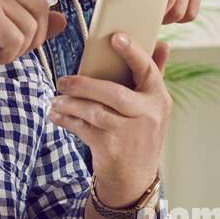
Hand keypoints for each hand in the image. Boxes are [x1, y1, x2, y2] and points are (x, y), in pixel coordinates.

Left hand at [47, 32, 170, 204]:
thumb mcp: (153, 108)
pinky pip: (83, 128)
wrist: (134, 180)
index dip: (133, 53)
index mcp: (159, 99)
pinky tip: (56, 115)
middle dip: (84, 84)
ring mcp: (129, 133)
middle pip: (113, 92)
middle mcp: (148, 115)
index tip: (116, 37)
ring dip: (70, 104)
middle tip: (62, 80)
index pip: (148, 71)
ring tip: (56, 100)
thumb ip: (155, 75)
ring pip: (94, 111)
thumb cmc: (140, 135)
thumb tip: (163, 44)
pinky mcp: (111, 149)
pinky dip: (66, 120)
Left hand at [139, 0, 201, 24]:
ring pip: (183, 13)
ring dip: (169, 20)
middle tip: (147, 21)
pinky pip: (191, 14)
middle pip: (175, 10)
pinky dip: (181, 19)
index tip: (145, 18)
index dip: (157, 13)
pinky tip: (169, 16)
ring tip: (156, 18)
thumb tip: (113, 7)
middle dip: (161, 19)